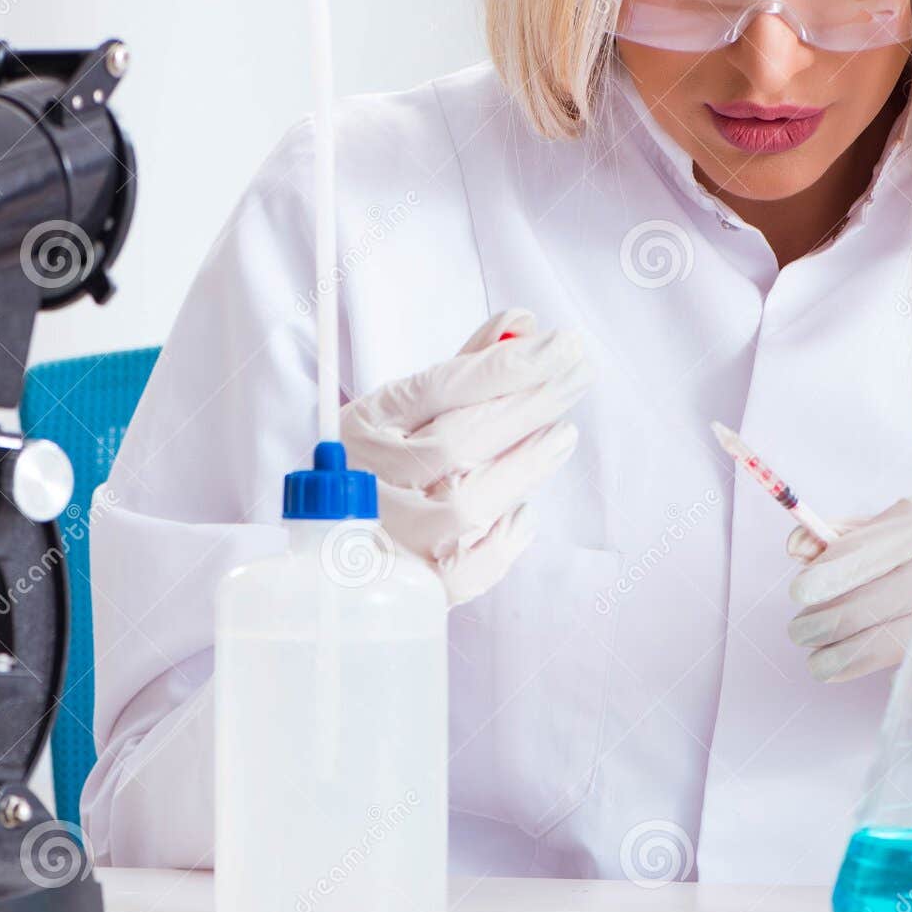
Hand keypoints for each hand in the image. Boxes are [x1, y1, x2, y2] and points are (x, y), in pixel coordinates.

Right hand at [341, 308, 591, 606]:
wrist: (333, 548)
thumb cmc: (383, 466)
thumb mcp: (404, 410)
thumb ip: (466, 367)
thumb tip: (521, 324)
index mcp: (364, 428)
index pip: (441, 388)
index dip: (507, 365)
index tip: (563, 344)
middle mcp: (368, 482)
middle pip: (457, 442)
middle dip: (527, 405)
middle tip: (578, 375)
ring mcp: (390, 538)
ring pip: (464, 504)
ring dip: (523, 466)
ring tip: (563, 437)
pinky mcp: (414, 588)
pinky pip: (466, 570)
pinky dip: (502, 541)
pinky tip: (524, 511)